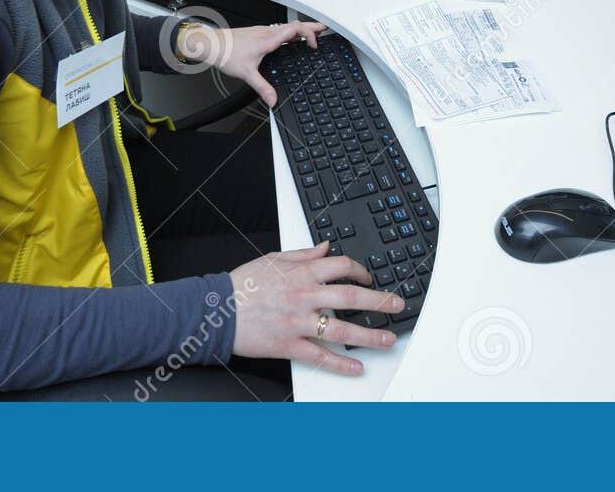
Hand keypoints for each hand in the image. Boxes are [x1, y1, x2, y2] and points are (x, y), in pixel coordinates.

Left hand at [178, 20, 324, 106]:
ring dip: (301, 29)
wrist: (209, 43)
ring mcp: (262, 31)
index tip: (315, 45)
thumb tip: (274, 100)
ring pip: (287, 26)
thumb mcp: (246, 74)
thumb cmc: (225, 53)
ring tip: (311, 34)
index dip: (309, 34)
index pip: (295, 30)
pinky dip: (290, 32)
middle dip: (312, 26)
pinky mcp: (257, 33)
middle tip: (325, 28)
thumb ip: (262, 88)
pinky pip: (279, 29)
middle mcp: (267, 32)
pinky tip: (288, 39)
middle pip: (295, 25)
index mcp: (268, 39)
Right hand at [229, 242, 403, 374]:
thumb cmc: (243, 285)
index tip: (370, 278)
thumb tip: (326, 247)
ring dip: (369, 336)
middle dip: (379, 302)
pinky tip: (356, 366)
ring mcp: (298, 323)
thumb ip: (303, 254)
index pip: (341, 267)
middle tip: (397, 305)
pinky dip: (340, 363)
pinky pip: (319, 356)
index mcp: (300, 274)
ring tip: (388, 339)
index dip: (361, 271)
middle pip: (350, 298)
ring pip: (341, 330)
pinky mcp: (289, 345)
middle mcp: (303, 297)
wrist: (216, 311)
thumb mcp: (272, 259)